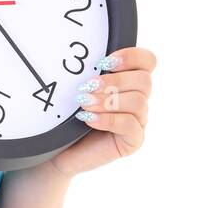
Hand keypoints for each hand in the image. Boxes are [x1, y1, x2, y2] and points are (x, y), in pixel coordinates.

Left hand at [49, 45, 156, 178]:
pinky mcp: (133, 141)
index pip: (148, 61)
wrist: (59, 150)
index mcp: (130, 83)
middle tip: (86, 86)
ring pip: (139, 102)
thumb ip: (91, 75)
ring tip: (84, 104)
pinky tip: (88, 119)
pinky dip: (108, 120)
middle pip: (144, 81)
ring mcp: (138, 122)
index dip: (132, 57)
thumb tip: (89, 60)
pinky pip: (131, 126)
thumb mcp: (80, 91)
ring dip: (108, 101)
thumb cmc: (68, 118)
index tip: (104, 62)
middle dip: (114, 81)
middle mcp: (138, 100)